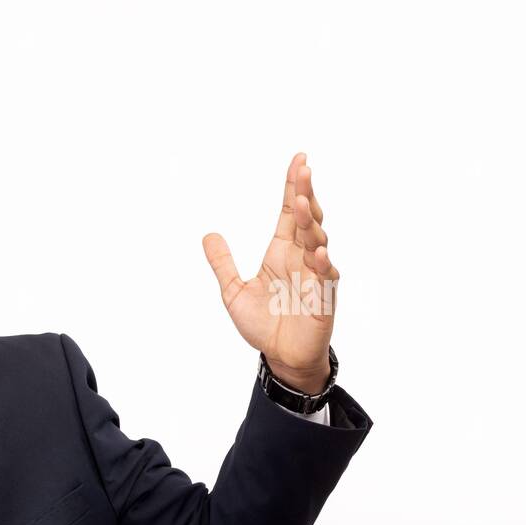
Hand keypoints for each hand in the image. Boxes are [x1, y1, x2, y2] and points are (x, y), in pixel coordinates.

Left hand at [203, 153, 339, 393]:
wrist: (280, 356)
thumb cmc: (264, 324)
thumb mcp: (234, 291)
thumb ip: (223, 264)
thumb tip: (208, 235)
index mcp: (281, 252)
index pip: (288, 212)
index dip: (293, 186)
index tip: (298, 160)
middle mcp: (301, 257)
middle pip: (305, 217)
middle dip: (305, 193)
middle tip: (303, 169)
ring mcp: (315, 274)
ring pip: (316, 239)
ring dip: (309, 221)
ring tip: (300, 203)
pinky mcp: (323, 296)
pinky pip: (325, 274)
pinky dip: (321, 261)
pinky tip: (315, 249)